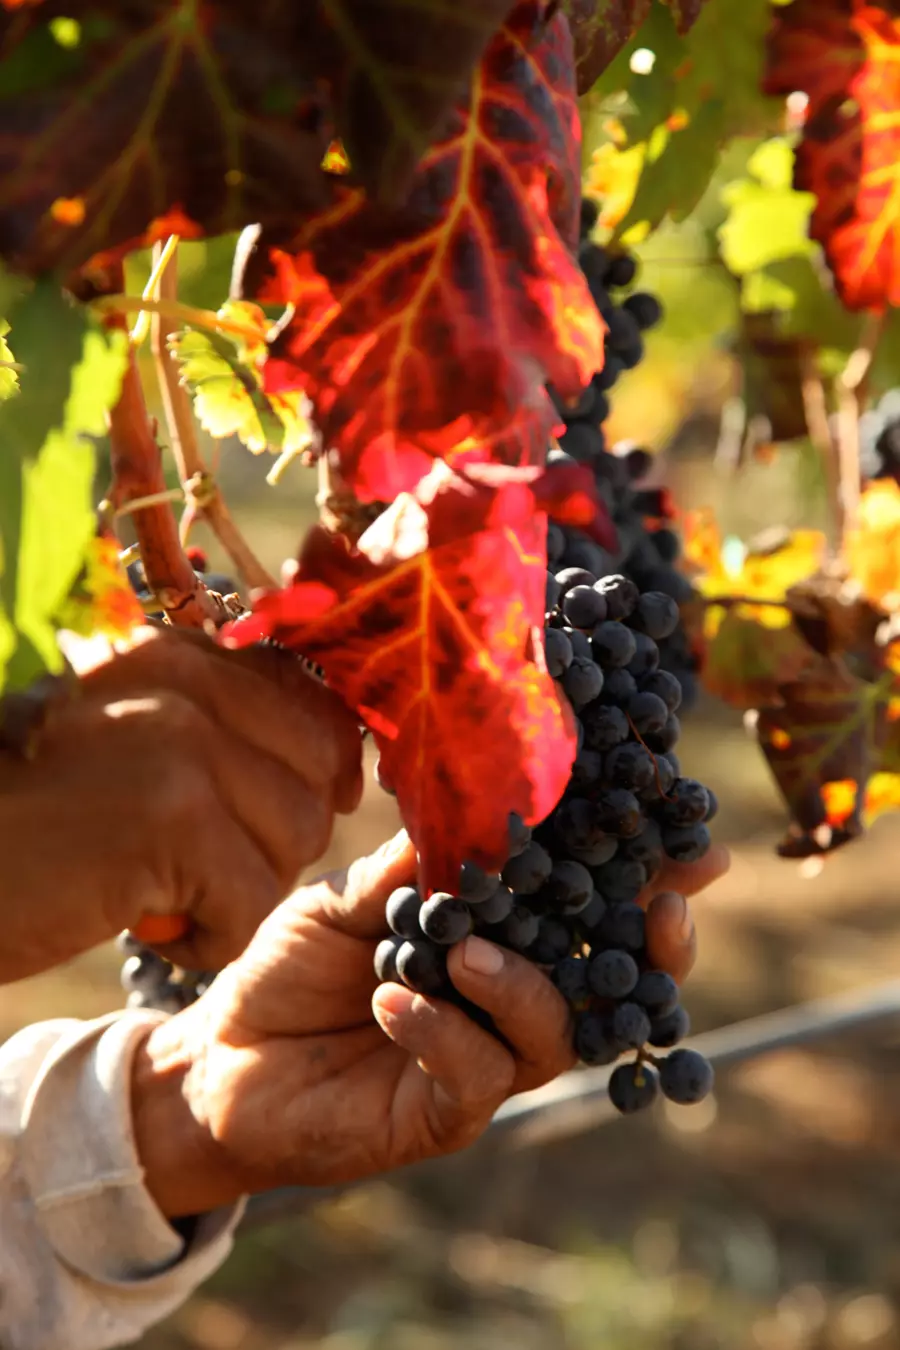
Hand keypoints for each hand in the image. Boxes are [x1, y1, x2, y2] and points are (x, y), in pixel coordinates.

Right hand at [0, 626, 362, 981]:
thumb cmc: (20, 818)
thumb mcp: (120, 742)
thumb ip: (213, 730)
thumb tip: (339, 765)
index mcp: (174, 652)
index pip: (311, 699)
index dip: (324, 764)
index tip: (308, 806)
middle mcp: (183, 680)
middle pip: (317, 769)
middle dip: (280, 836)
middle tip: (205, 869)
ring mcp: (178, 743)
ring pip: (294, 837)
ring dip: (241, 889)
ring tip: (163, 896)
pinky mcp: (167, 819)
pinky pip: (252, 900)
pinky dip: (211, 936)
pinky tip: (150, 929)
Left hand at [130, 832, 728, 1217]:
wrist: (220, 1052)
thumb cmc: (294, 964)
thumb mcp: (351, 896)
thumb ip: (416, 864)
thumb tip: (483, 805)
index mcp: (503, 937)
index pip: (590, 909)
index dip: (648, 879)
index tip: (695, 848)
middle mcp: (509, 1001)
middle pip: (611, 984)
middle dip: (647, 947)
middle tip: (657, 909)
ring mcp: (484, 1062)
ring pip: (554, 1033)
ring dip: (522, 985)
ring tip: (466, 952)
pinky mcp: (444, 1115)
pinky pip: (474, 1078)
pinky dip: (443, 1034)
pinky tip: (392, 1001)